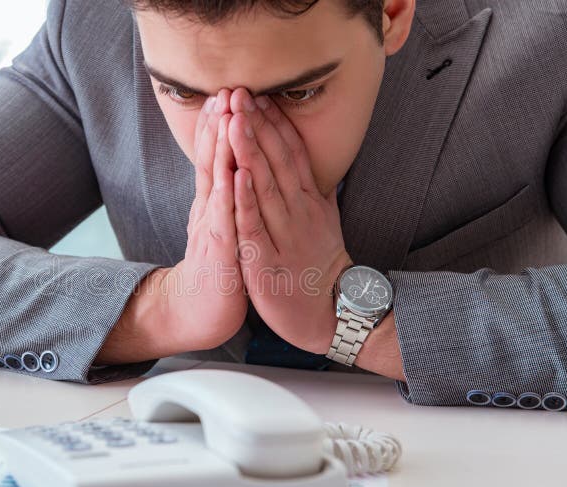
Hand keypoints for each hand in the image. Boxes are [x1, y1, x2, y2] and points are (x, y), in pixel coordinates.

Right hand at [159, 88, 247, 351]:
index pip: (218, 156)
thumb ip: (229, 196)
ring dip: (221, 149)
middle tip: (226, 89)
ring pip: (217, 183)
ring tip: (227, 116)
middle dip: (220, 125)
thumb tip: (238, 167)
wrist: (199, 310)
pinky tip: (232, 173)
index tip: (230, 93)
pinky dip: (228, 196)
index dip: (222, 125)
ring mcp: (213, 229)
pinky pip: (226, 221)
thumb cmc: (219, 267)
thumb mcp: (224, 225)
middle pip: (213, 161)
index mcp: (215, 203)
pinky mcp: (221, 253)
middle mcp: (210, 210)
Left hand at [226, 88, 352, 353]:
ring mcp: (283, 236)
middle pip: (277, 163)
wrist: (330, 314)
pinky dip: (246, 201)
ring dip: (250, 153)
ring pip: (265, 188)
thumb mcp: (325, 222)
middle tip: (242, 93)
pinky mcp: (266, 262)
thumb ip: (316, 190)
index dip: (276, 125)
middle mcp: (298, 214)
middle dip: (258, 127)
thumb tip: (310, 158)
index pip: (292, 155)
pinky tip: (237, 176)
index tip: (260, 95)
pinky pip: (256, 227)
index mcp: (309, 202)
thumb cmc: (319, 265)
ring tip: (236, 121)